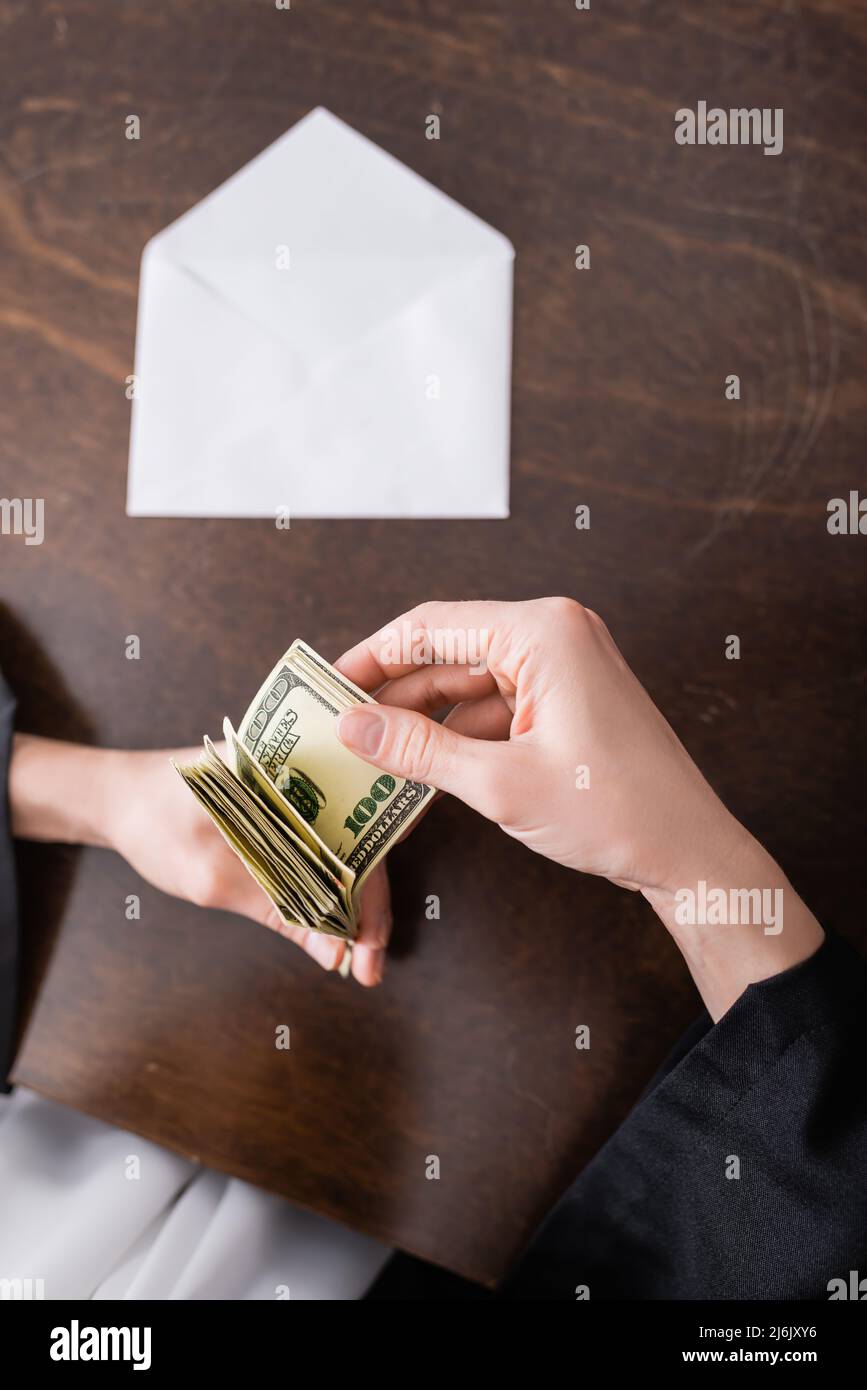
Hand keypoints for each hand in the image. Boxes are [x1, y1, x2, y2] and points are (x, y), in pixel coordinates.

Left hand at [10, 735, 390, 986]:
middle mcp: (306, 770)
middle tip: (368, 967)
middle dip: (367, 910)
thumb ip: (276, 910)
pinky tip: (336, 925)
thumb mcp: (209, 875)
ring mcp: (302, 787)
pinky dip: (329, 890)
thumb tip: (334, 952)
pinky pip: (325, 850)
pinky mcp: (292, 807)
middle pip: (361, 844)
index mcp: (291, 768)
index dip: (369, 896)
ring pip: (347, 853)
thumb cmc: (153, 821)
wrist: (122, 796)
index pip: (356, 833)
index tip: (368, 950)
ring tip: (357, 958)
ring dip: (352, 906)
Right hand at [334, 599, 822, 1017]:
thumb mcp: (499, 784)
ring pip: (468, 682)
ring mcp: (565, 664)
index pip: (430, 627)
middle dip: (393, 693)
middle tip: (339, 728)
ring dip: (423, 719)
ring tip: (370, 755)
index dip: (370, 657)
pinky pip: (496, 704)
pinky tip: (420, 767)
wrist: (690, 852)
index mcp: (542, 632)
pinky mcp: (569, 697)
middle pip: (447, 652)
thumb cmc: (614, 813)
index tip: (324, 687)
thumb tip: (350, 727)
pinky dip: (459, 733)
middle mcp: (554, 632)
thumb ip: (416, 751)